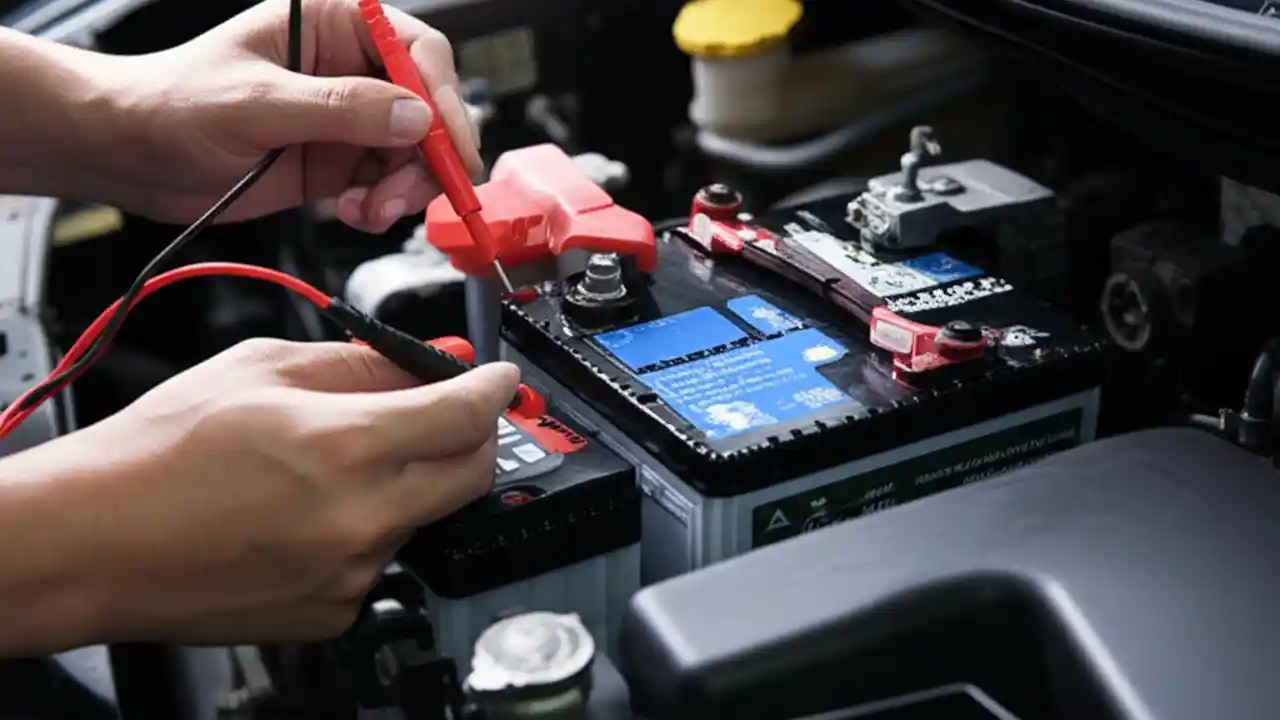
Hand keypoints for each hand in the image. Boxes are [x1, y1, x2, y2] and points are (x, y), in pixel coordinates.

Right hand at [2, 340, 517, 648]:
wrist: (95, 541)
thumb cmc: (158, 454)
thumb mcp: (262, 369)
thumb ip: (358, 363)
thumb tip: (420, 363)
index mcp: (349, 446)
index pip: (469, 415)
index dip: (495, 389)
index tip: (500, 380)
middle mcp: (363, 517)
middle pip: (472, 474)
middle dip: (472, 436)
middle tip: (445, 414)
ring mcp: (351, 573)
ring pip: (424, 516)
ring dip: (410, 482)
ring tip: (337, 464)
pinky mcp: (333, 611)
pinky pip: (382, 561)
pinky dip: (369, 529)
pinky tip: (312, 513)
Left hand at [107, 0, 480, 231]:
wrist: (134, 157)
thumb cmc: (174, 104)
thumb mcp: (257, 103)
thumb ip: (340, 109)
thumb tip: (414, 118)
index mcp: (333, 25)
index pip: (416, 51)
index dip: (442, 97)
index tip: (448, 142)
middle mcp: (350, 70)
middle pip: (428, 109)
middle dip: (428, 156)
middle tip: (414, 192)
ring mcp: (349, 120)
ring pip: (415, 154)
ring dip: (405, 189)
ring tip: (371, 209)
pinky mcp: (341, 163)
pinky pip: (389, 186)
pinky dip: (382, 207)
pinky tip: (352, 212)